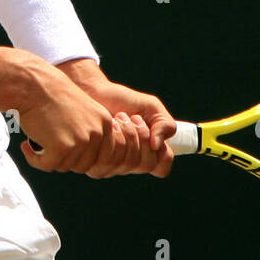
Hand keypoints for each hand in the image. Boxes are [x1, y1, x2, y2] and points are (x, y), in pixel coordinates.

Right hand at [11, 52, 127, 174]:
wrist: (32, 83)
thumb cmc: (50, 95)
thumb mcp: (80, 111)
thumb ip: (88, 132)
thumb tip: (84, 162)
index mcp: (105, 122)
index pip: (100, 156)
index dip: (80, 155)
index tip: (62, 147)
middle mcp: (97, 132)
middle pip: (83, 165)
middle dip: (65, 159)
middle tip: (48, 146)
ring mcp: (81, 140)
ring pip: (65, 166)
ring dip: (49, 159)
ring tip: (37, 143)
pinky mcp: (62, 147)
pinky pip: (47, 165)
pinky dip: (35, 159)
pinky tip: (26, 146)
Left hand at [55, 59, 177, 177]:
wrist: (94, 91)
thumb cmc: (122, 100)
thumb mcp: (152, 107)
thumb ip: (165, 124)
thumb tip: (157, 146)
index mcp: (146, 153)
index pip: (162, 169)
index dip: (161, 152)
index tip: (152, 129)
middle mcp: (129, 162)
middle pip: (147, 164)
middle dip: (142, 136)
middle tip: (133, 118)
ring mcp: (112, 165)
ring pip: (130, 163)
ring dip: (128, 133)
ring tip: (120, 118)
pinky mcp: (95, 161)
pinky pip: (111, 161)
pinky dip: (115, 136)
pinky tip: (109, 124)